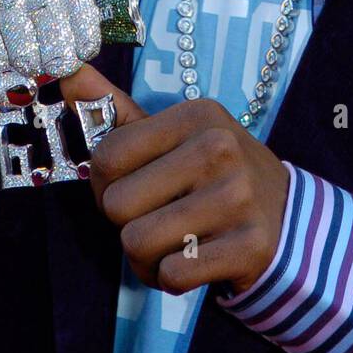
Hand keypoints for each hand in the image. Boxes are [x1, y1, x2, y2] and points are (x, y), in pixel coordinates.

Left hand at [61, 65, 289, 298]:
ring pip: (138, 244)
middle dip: (126, 222)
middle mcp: (218, 150)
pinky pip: (171, 276)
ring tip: (172, 241)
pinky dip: (171, 279)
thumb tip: (66, 73)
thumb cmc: (213, 172)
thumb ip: (115, 109)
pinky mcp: (248, 246)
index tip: (133, 185)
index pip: (106, 157)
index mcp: (195, 115)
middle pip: (117, 205)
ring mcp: (236, 198)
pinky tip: (192, 261)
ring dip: (145, 256)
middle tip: (156, 216)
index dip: (106, 183)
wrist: (286, 215)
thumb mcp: (173, 133)